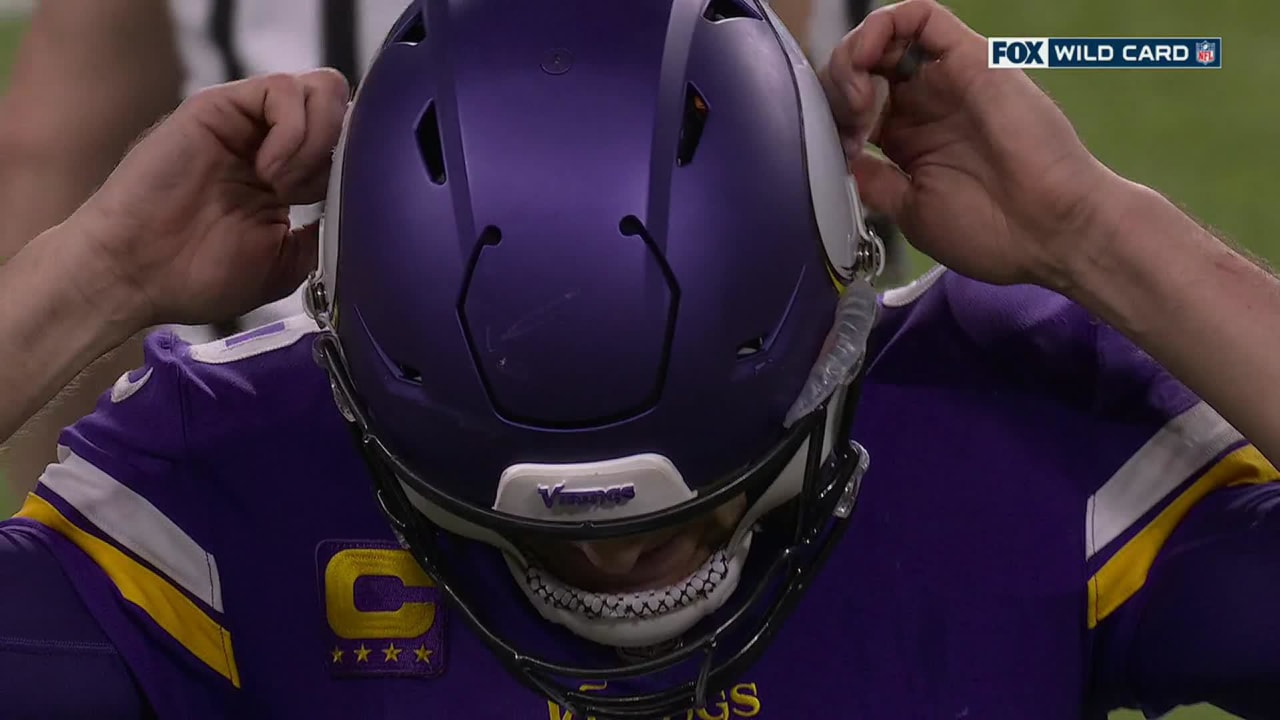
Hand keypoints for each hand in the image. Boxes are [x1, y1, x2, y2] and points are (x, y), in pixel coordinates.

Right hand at [67, 69, 349, 328]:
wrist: (136, 274)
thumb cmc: (196, 276)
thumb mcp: (286, 265)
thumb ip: (326, 235)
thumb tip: (359, 212)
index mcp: (290, 179)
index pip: (348, 146)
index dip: (358, 171)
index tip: (341, 210)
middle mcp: (271, 144)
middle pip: (342, 110)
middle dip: (342, 151)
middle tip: (311, 195)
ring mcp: (247, 124)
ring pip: (319, 90)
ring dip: (317, 141)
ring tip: (286, 186)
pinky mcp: (221, 107)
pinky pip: (282, 90)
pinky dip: (292, 131)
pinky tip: (271, 173)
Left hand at [820, 0, 1119, 288]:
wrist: (1052, 231)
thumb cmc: (994, 232)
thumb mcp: (911, 211)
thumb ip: (874, 180)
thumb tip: (838, 158)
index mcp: (908, 139)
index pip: (851, 103)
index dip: (829, 118)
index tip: (835, 153)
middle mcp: (925, 103)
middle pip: (860, 66)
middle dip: (835, 87)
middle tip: (846, 127)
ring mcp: (946, 78)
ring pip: (883, 35)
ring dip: (851, 57)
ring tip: (856, 99)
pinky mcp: (969, 58)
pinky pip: (922, 16)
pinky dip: (883, 26)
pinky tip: (868, 65)